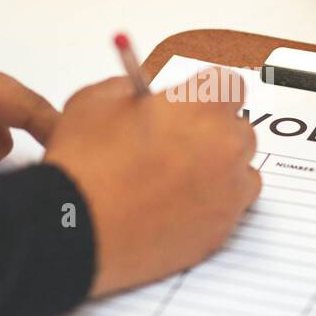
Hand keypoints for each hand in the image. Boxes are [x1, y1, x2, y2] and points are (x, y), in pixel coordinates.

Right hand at [44, 68, 260, 297]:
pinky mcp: (221, 231)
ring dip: (219, 171)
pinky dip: (211, 207)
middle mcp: (224, 146)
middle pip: (240, 130)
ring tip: (178, 180)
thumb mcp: (95, 102)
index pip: (229, 85)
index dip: (208, 93)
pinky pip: (230, 211)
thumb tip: (142, 94)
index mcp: (200, 106)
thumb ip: (128, 88)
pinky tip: (178, 208)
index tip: (195, 102)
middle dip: (214, 133)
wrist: (75, 230)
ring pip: (241, 172)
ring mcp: (227, 192)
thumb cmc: (84, 167)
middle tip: (178, 144)